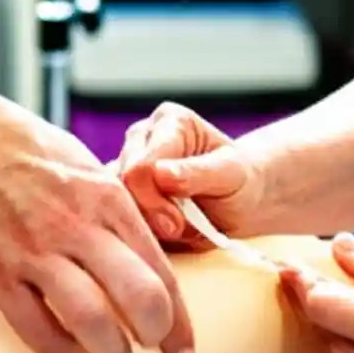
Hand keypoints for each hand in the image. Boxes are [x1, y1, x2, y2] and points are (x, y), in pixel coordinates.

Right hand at [0, 96, 194, 352]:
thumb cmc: (21, 142)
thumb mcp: (84, 163)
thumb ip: (112, 206)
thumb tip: (138, 253)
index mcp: (106, 195)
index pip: (159, 268)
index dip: (179, 316)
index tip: (182, 341)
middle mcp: (76, 224)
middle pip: (139, 297)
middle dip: (157, 334)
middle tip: (158, 347)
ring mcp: (33, 248)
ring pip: (90, 320)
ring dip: (110, 348)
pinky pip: (34, 326)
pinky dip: (57, 346)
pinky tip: (67, 343)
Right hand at [116, 103, 266, 247]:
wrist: (239, 198)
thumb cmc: (238, 180)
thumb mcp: (230, 175)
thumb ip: (196, 173)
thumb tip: (160, 174)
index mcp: (170, 122)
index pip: (141, 165)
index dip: (154, 200)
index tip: (177, 224)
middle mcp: (142, 136)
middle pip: (122, 183)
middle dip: (150, 214)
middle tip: (177, 229)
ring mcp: (126, 161)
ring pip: (114, 199)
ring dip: (144, 222)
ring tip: (175, 227)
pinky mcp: (120, 187)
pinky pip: (114, 212)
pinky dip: (137, 228)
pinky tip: (158, 230)